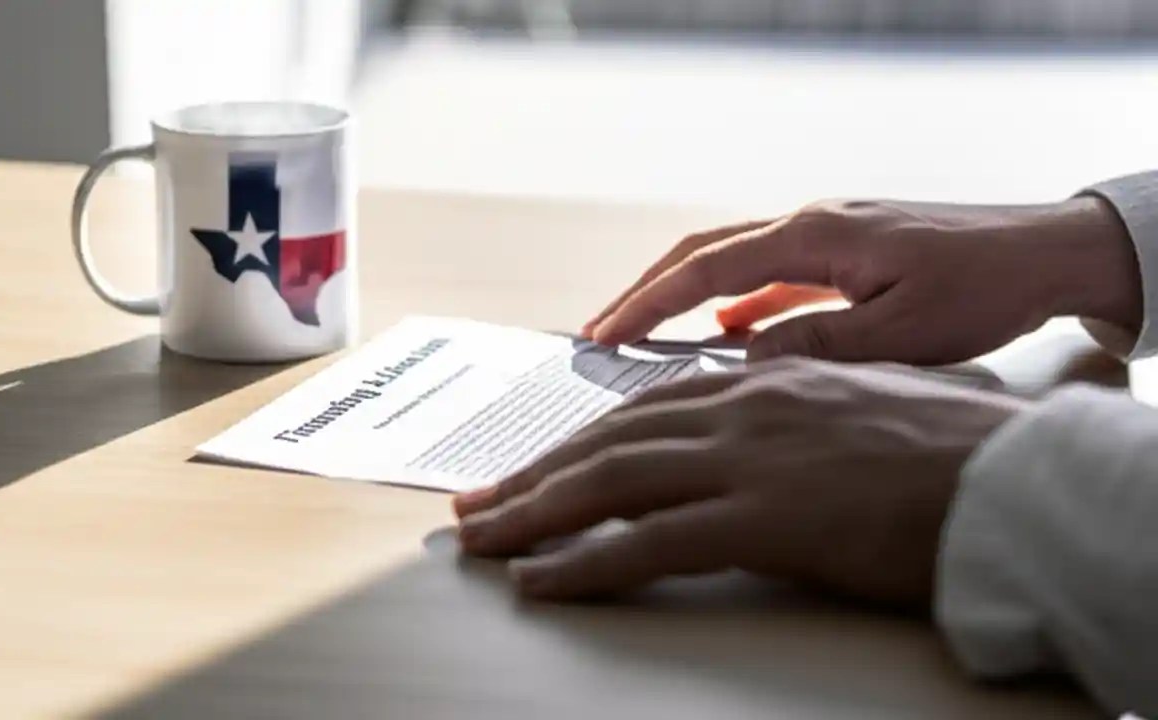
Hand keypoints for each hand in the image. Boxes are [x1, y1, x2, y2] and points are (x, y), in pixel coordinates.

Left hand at [454, 360, 1028, 606]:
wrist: (1012, 479)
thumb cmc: (945, 454)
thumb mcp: (850, 413)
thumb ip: (785, 422)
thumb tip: (742, 449)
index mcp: (763, 383)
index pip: (642, 411)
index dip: (577, 442)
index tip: (533, 467)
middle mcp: (742, 409)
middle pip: (609, 441)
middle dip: (534, 477)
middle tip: (479, 506)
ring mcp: (749, 460)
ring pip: (611, 482)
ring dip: (535, 514)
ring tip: (484, 542)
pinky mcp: (764, 518)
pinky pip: (649, 542)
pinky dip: (585, 562)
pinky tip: (542, 580)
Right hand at [583, 197, 1140, 364]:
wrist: (1045, 253)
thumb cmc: (980, 291)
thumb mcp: (897, 333)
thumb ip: (813, 345)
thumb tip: (740, 357)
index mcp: (813, 237)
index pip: (704, 271)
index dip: (647, 304)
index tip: (603, 335)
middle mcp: (809, 225)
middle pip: (703, 252)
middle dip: (645, 291)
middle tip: (599, 331)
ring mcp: (825, 235)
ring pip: (732, 262)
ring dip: (683, 295)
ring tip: (643, 336)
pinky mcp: (844, 252)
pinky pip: (772, 275)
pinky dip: (736, 302)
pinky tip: (726, 333)